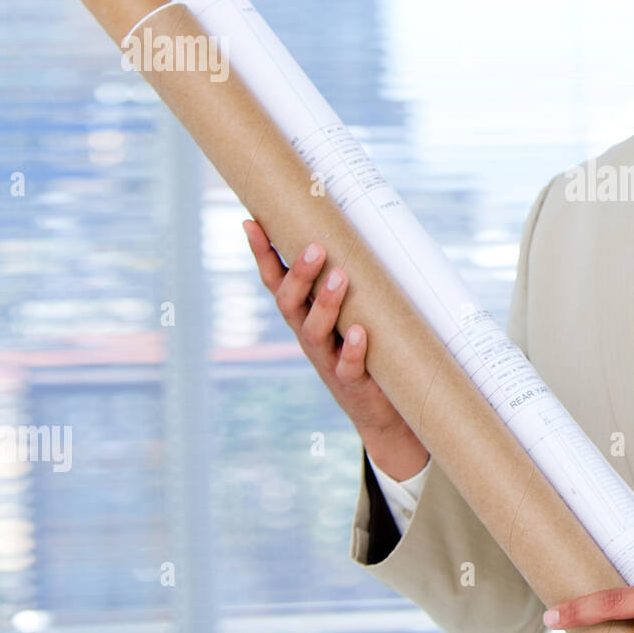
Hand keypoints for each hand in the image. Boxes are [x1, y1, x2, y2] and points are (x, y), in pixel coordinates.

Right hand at [242, 218, 429, 480]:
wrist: (381, 410)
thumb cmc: (366, 349)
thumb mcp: (352, 312)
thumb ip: (349, 279)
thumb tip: (360, 227)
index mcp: (304, 314)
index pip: (276, 281)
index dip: (262, 255)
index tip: (252, 223)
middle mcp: (308, 335)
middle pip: (290, 302)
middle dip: (299, 274)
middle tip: (315, 246)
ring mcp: (327, 358)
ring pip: (314, 331)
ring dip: (326, 302)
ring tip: (341, 276)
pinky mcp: (351, 382)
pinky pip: (347, 366)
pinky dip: (351, 350)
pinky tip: (358, 333)